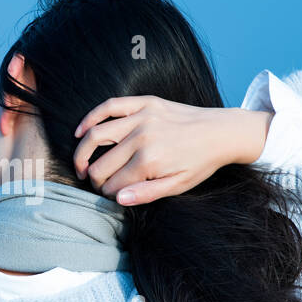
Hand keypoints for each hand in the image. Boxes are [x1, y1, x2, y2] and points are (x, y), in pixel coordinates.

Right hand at [73, 97, 272, 205]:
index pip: (113, 184)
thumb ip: (146, 194)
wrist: (221, 132)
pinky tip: (80, 132)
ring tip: (81, 166)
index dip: (107, 194)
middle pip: (101, 164)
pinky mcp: (144, 102)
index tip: (110, 197)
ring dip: (82, 153)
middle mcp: (142, 137)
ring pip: (96, 135)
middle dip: (94, 179)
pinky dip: (90, 117)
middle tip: (95, 185)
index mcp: (150, 161)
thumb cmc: (200, 163)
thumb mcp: (178, 186)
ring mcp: (142, 117)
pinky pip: (109, 106)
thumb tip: (117, 199)